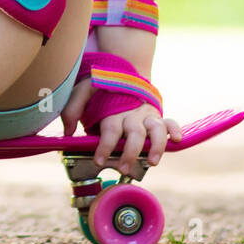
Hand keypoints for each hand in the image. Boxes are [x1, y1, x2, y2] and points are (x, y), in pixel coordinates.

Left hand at [61, 77, 182, 172]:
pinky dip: (175, 129)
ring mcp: (147, 115)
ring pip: (156, 129)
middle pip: (135, 133)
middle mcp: (132, 113)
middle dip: (129, 152)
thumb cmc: (100, 92)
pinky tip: (177, 140)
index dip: (105, 146)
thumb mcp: (82, 93)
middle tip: (123, 168)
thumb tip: (66, 131)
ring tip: (153, 161)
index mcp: (113, 110)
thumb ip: (72, 109)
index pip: (110, 129)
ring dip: (156, 145)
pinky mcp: (158, 116)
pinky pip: (170, 122)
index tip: (99, 160)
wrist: (123, 74)